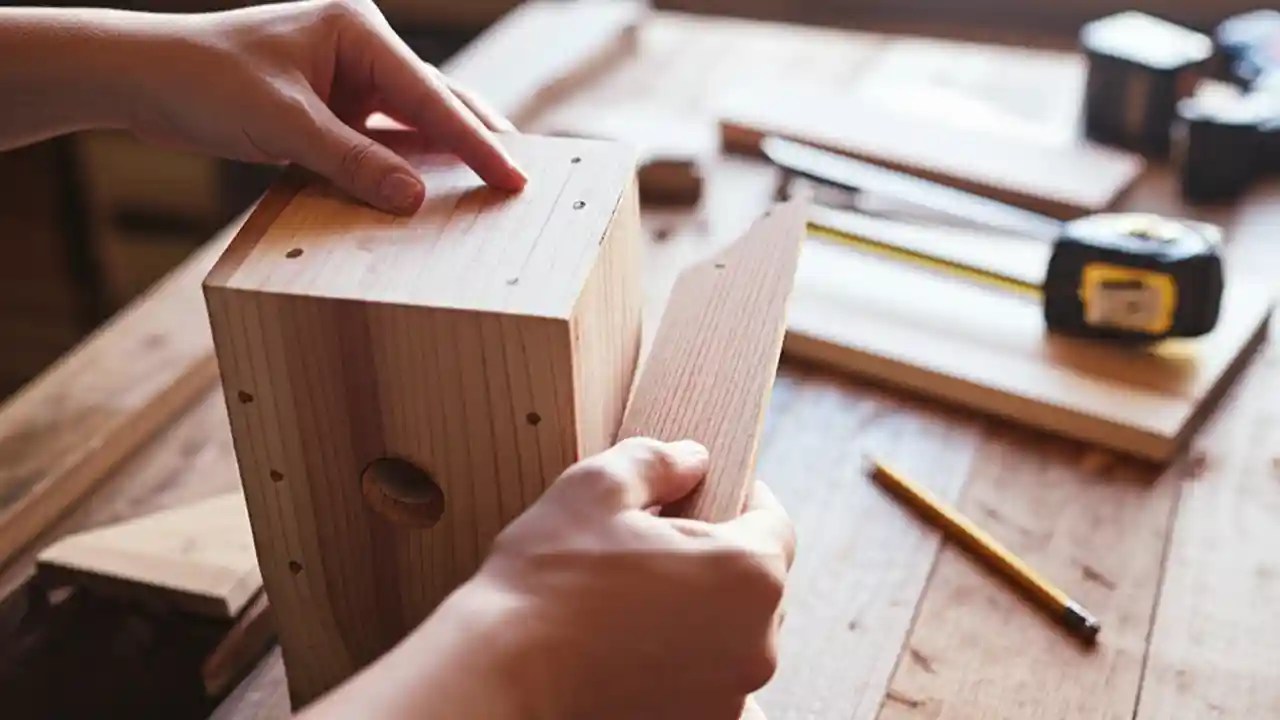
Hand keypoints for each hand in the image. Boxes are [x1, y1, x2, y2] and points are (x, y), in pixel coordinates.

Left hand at [123, 0, 526, 213]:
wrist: (142, 78)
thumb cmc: (203, 80)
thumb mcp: (284, 124)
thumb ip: (353, 161)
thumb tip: (414, 199)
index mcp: (355, 29)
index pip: (430, 94)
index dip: (476, 142)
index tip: (515, 176)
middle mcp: (358, 48)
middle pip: (434, 100)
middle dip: (477, 138)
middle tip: (522, 178)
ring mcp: (345, 78)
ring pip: (411, 122)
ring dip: (445, 154)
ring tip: (493, 184)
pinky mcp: (329, 107)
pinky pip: (380, 140)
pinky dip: (403, 165)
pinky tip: (431, 189)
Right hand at [303, 438, 795, 719]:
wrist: (500, 674)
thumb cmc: (547, 582)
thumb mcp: (596, 487)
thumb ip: (657, 461)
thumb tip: (690, 459)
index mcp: (749, 573)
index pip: (774, 521)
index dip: (740, 496)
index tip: (704, 489)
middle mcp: (757, 643)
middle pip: (757, 582)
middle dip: (717, 557)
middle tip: (655, 543)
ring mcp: (730, 694)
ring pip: (732, 634)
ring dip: (700, 612)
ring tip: (634, 599)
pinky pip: (706, 680)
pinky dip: (681, 661)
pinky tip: (630, 646)